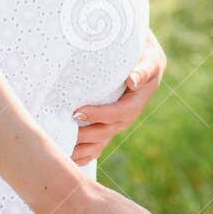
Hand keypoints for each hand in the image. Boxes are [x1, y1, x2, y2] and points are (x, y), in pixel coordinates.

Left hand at [71, 29, 166, 164]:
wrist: (144, 58)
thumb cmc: (144, 54)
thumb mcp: (150, 58)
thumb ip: (144, 69)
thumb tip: (132, 81)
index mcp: (137, 101)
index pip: (118, 113)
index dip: (99, 115)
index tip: (78, 112)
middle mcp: (127, 116)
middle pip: (107, 131)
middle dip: (85, 135)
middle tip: (62, 132)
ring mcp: (118, 123)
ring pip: (101, 141)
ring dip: (83, 149)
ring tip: (62, 151)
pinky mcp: (108, 125)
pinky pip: (98, 144)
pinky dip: (84, 154)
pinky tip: (68, 158)